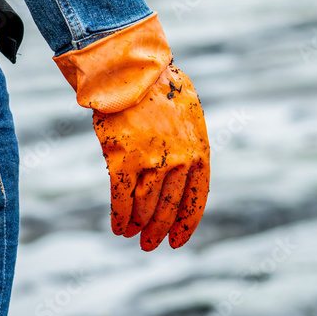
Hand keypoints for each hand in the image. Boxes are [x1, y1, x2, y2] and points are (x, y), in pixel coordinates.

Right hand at [53, 13, 209, 249]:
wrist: (133, 70)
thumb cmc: (161, 89)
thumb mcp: (189, 117)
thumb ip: (187, 146)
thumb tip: (182, 172)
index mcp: (198, 152)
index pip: (196, 200)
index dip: (186, 224)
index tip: (176, 241)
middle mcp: (178, 161)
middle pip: (169, 208)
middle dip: (159, 231)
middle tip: (149, 245)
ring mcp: (150, 162)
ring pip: (145, 207)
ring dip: (137, 225)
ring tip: (131, 234)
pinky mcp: (122, 160)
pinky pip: (121, 198)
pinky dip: (119, 216)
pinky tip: (118, 226)